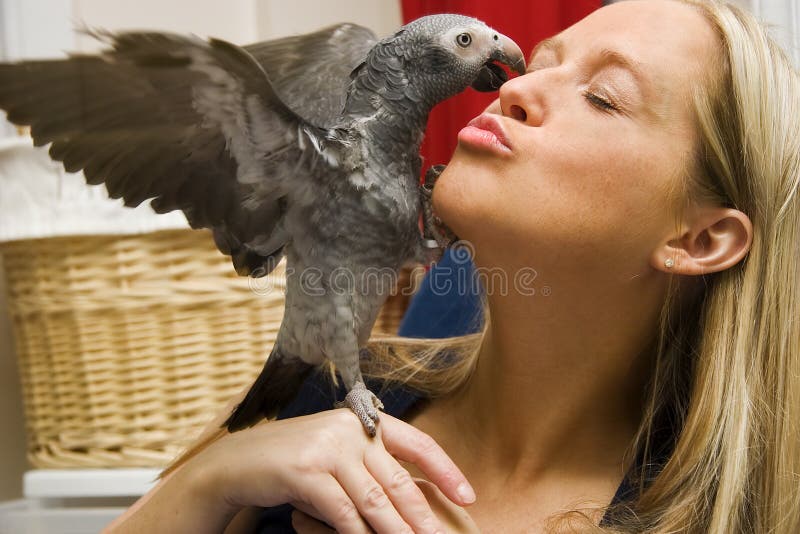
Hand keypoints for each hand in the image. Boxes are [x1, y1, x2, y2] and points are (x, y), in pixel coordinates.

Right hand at [185, 408, 475, 533]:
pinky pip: (342, 511)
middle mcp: (349, 429)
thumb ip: (370, 467)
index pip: (417, 443)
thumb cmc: (293, 463)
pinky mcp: (305, 470)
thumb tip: (412, 501)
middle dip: (424, 515)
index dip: (445, 469)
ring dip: (398, 531)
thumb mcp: (336, 455)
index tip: (467, 495)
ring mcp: (327, 447)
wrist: (236, 463)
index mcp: (363, 421)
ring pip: (375, 499)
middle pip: (398, 479)